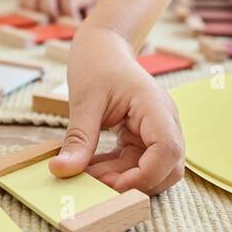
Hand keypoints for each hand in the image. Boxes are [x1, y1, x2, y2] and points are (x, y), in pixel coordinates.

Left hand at [48, 24, 184, 194]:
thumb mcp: (84, 101)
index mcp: (156, 107)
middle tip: (96, 184)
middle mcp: (164, 122)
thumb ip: (78, 139)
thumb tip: (62, 170)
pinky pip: (135, 163)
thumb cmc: (97, 64)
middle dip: (134, 182)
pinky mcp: (143, 137)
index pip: (168, 150)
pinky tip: (89, 167)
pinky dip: (114, 170)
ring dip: (121, 178)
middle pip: (168, 168)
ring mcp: (156, 131)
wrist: (103, 47)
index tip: (111, 184)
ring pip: (151, 170)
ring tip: (86, 173)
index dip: (146, 175)